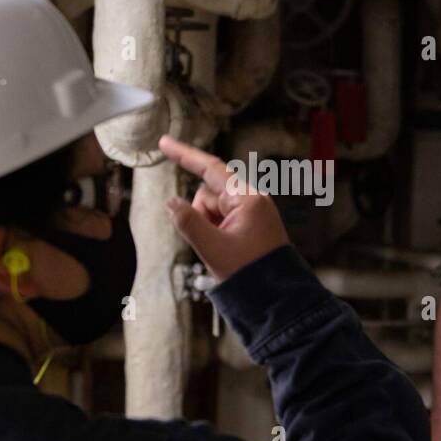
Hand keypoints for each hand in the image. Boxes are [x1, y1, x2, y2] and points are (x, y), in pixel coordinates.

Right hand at [159, 135, 288, 281]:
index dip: (184, 155)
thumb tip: (171, 202)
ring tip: (223, 250)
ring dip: (208, 227)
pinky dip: (216, 232)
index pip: (210, 169)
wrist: (276, 297)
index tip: (164, 142)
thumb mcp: (212, 248)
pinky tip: (226, 250)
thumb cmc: (251, 273)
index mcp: (247, 199)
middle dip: (201, 215)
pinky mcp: (251, 223)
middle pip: (208, 194)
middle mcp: (252, 200)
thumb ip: (188, 222)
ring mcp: (253, 211)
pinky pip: (222, 219)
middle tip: (213, 243)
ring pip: (212, 209)